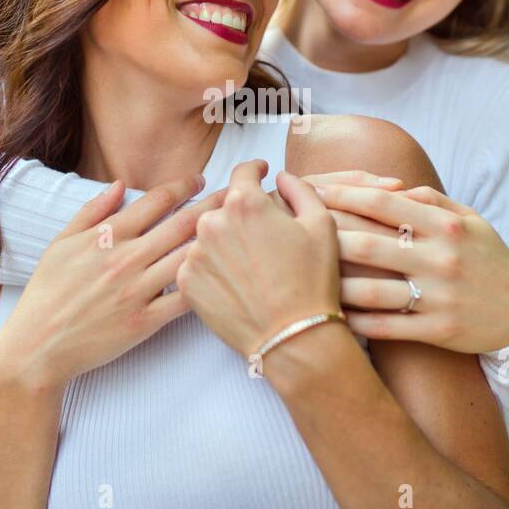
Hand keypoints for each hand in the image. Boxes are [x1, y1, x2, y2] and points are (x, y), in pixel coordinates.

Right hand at [0, 174, 226, 388]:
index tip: (201, 180)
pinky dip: (204, 286)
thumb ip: (91, 212)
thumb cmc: (47, 294)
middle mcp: (126, 259)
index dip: (183, 186)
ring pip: (187, 258)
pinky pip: (183, 301)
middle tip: (238, 193)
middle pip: (181, 224)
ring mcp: (137, 291)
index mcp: (107, 237)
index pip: (155, 201)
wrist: (38, 346)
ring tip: (238, 229)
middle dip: (214, 205)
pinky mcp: (143, 322)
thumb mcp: (61, 244)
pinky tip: (224, 276)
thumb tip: (119, 184)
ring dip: (216, 241)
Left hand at [177, 160, 340, 358]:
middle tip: (262, 234)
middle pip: (224, 206)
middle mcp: (212, 223)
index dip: (254, 171)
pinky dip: (212, 267)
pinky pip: (197, 264)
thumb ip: (299, 189)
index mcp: (244, 202)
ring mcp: (195, 254)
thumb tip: (280, 177)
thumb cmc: (312, 281)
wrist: (292, 337)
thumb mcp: (321, 224)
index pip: (243, 173)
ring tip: (249, 264)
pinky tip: (235, 281)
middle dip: (241, 213)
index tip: (259, 173)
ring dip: (224, 241)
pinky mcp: (186, 283)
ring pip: (208, 236)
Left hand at [313, 184, 508, 354]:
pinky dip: (355, 323)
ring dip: (332, 285)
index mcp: (445, 224)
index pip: (381, 203)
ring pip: (373, 290)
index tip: (308, 192)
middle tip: (287, 234)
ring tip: (300, 279)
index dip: (339, 195)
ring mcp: (439, 296)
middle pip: (368, 244)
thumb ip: (429, 200)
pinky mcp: (439, 330)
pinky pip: (387, 327)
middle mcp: (441, 258)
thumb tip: (389, 186)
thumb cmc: (487, 258)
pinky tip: (329, 316)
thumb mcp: (469, 219)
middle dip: (323, 237)